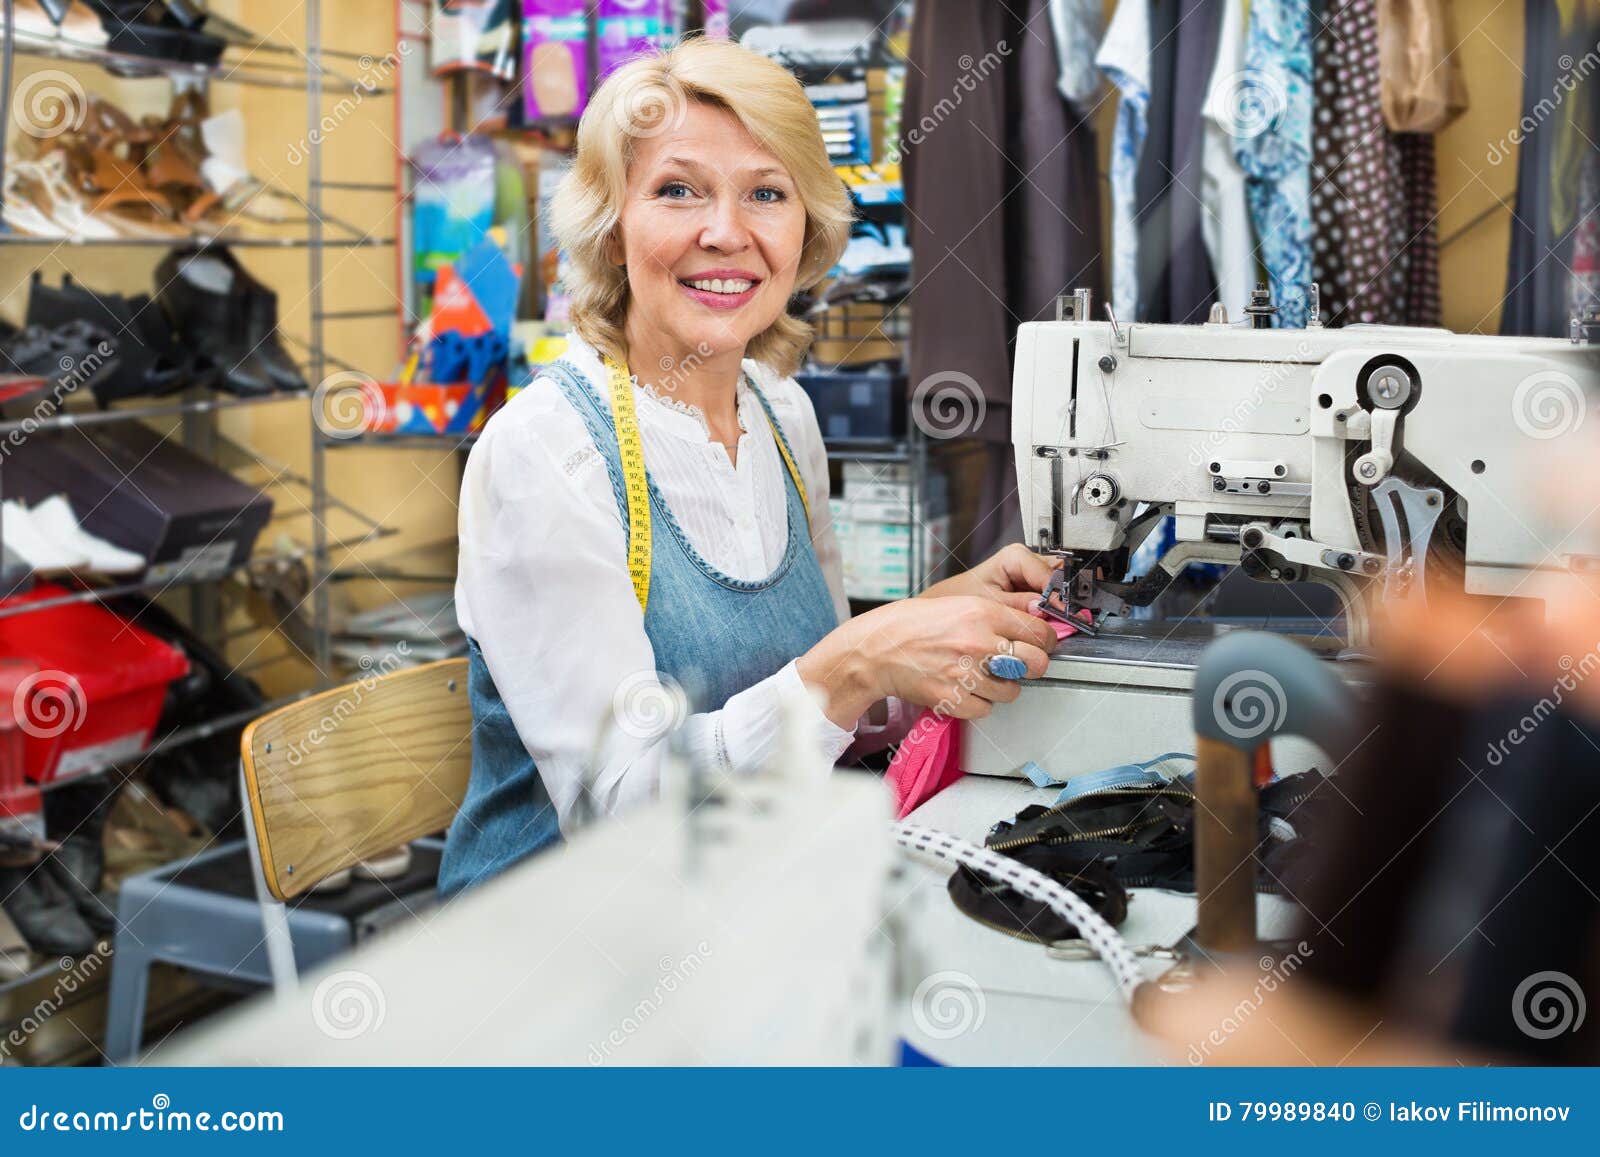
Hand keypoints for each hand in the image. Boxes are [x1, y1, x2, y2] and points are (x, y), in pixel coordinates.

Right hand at [796, 595, 1058, 728]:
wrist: (878, 649)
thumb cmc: (915, 625)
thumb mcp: (960, 604)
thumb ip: (998, 615)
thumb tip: (1033, 628)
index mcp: (982, 613)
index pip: (1040, 632)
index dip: (1044, 641)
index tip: (1040, 644)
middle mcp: (978, 642)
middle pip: (1036, 664)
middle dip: (1032, 666)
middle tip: (1021, 664)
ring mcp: (966, 673)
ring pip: (1012, 691)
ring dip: (1001, 687)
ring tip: (980, 675)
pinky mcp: (953, 698)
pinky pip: (985, 709)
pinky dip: (978, 703)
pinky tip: (964, 688)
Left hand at [920, 543, 1061, 613]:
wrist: (952, 600)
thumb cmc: (964, 596)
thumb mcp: (990, 604)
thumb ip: (1018, 607)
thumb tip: (1044, 610)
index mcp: (1016, 556)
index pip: (1048, 573)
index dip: (1056, 595)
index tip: (1061, 612)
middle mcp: (1026, 560)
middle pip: (1058, 575)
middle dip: (1061, 598)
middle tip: (1062, 618)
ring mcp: (1032, 572)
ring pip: (1059, 585)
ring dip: (1058, 604)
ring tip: (1054, 621)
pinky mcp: (1034, 585)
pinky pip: (1051, 595)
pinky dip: (1052, 609)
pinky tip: (1048, 620)